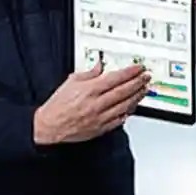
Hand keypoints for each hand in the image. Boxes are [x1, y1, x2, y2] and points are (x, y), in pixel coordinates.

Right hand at [33, 62, 150, 144]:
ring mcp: (100, 117)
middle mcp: (96, 104)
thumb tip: (99, 66)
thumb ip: (88, 73)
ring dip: (137, 97)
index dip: (130, 72)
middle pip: (124, 91)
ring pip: (125, 106)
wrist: (50, 126)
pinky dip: (128, 112)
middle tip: (146, 77)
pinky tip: (132, 107)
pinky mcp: (100, 128)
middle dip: (138, 83)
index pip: (116, 78)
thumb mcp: (71, 82)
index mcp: (90, 90)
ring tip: (144, 90)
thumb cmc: (58, 105)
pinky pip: (119, 120)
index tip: (138, 68)